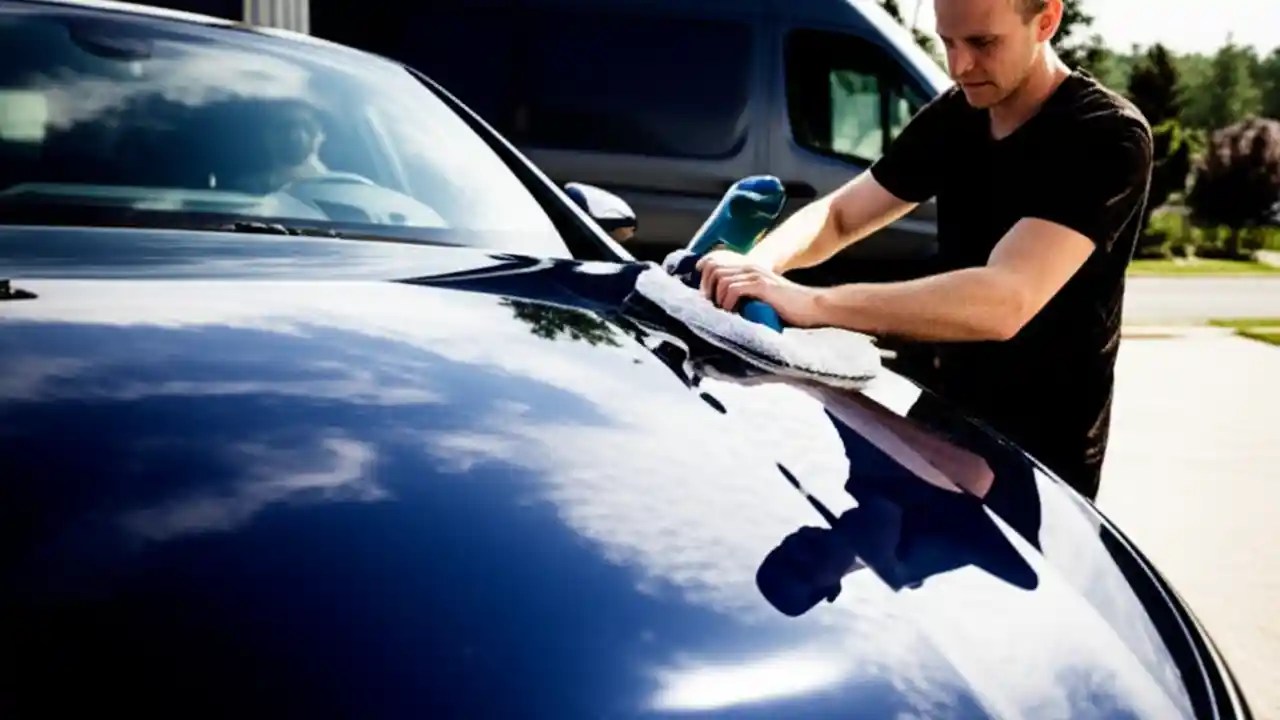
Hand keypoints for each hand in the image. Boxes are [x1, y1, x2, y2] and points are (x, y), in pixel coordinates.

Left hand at [695, 250, 824, 327]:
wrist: (812, 306)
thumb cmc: (789, 308)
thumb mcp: (762, 297)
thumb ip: (745, 296)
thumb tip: (723, 308)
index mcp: (750, 269)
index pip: (716, 265)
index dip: (705, 281)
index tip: (707, 301)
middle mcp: (751, 267)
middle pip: (714, 270)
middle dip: (708, 290)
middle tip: (711, 309)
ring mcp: (756, 275)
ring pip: (721, 279)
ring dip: (717, 298)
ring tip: (723, 312)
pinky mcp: (761, 286)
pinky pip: (733, 289)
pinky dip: (728, 302)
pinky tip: (733, 313)